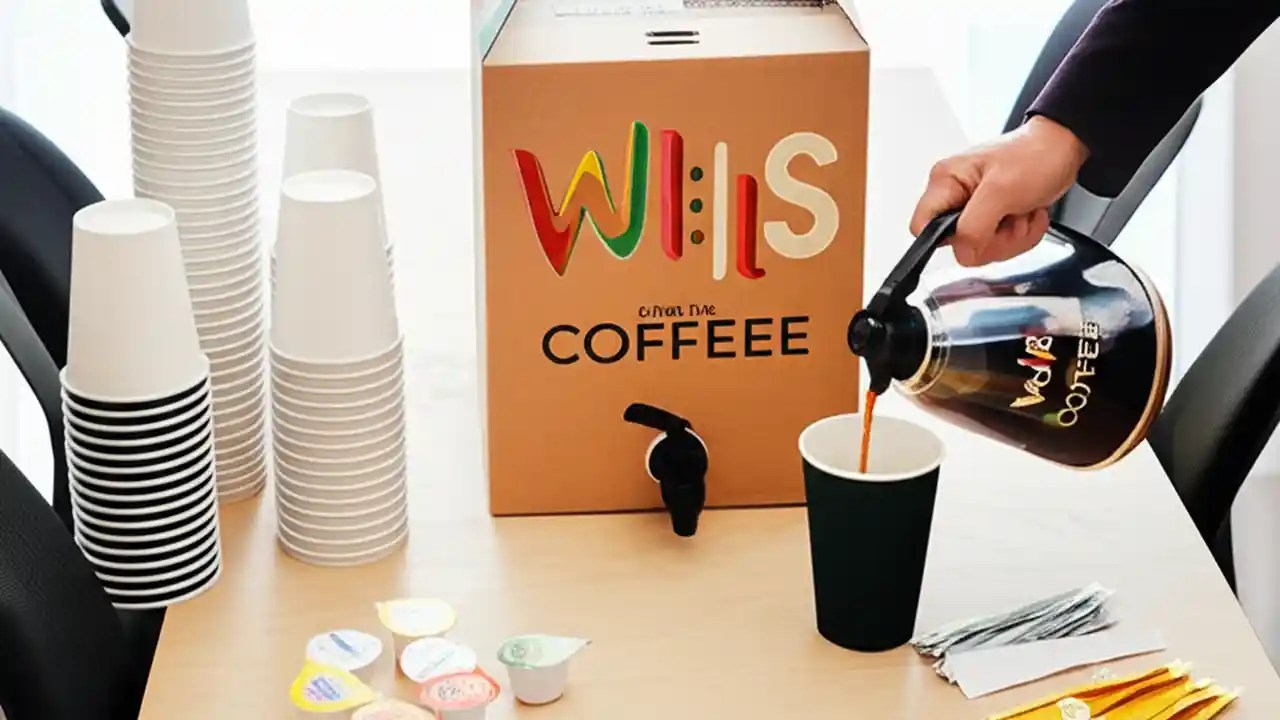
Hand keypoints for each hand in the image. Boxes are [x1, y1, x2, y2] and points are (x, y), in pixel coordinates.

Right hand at [910, 116, 1089, 266]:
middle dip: (993, 239)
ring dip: (1010, 237)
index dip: (951, 239)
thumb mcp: (1002, 191)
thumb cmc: (1036, 155)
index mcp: (945, 182)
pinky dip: (1019, 235)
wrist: (1064, 147)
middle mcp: (953, 195)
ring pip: (979, 247)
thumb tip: (963, 251)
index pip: (922, 228)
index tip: (979, 232)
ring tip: (1022, 212)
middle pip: (957, 244)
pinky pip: (996, 244)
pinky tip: (1026, 214)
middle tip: (1011, 217)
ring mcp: (971, 207)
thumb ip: (974, 226)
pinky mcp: (989, 215)